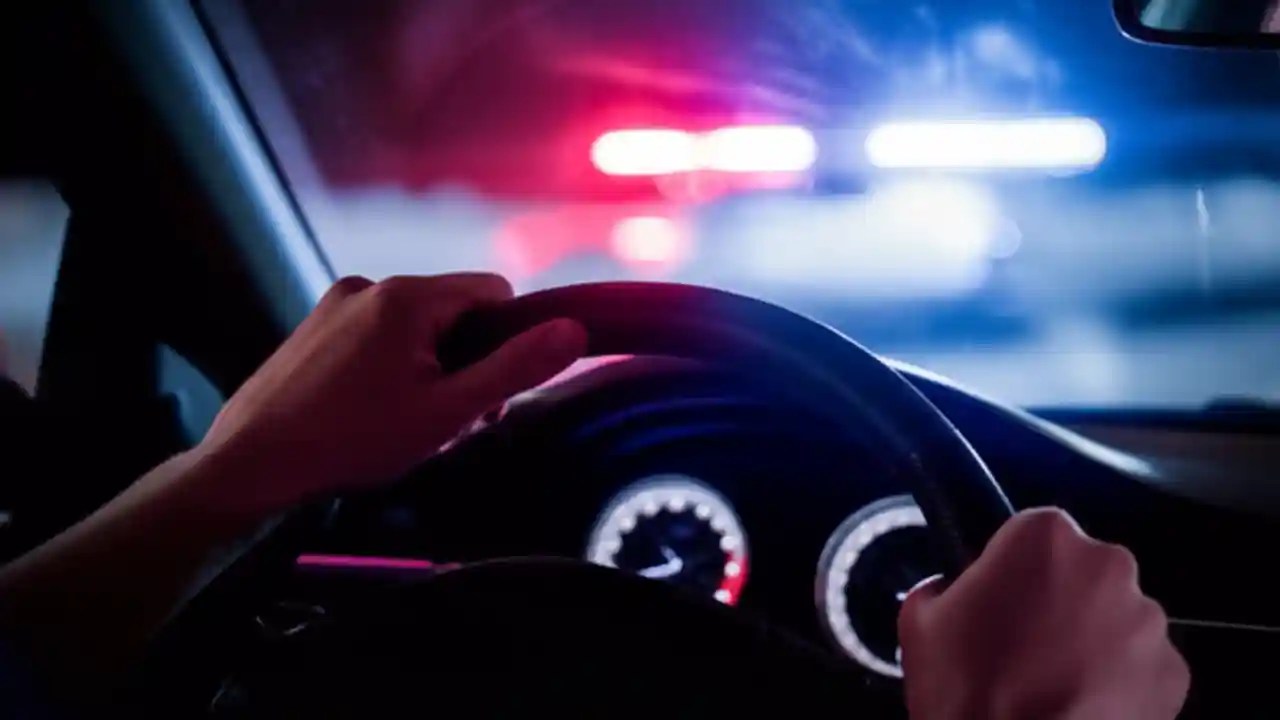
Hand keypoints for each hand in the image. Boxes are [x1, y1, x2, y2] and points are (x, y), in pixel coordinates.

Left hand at [198, 273, 585, 512]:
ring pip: (415, 326)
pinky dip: (390, 366)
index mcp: (407, 295)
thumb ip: (515, 368)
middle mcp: (371, 284)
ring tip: (404, 422)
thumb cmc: (352, 440)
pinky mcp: (312, 327)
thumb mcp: (447, 412)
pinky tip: (369, 413)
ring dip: (428, 366)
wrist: (251, 464)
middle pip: (454, 311)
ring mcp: (335, 304)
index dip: (507, 341)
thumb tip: (574, 330)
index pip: (494, 293)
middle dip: (466, 360)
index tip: (488, 394)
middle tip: (447, 420)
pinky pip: (376, 335)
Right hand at [898, 508, 1188, 719]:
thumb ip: (944, 584)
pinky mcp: (1174, 672)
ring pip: (1117, 617)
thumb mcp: (919, 619)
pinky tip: (1085, 704)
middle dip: (1060, 597)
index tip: (999, 599)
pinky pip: (1143, 665)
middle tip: (1025, 644)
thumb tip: (956, 588)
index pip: (1032, 531)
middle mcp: (1109, 564)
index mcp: (1045, 537)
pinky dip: (1122, 681)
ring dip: (1092, 639)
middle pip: (1082, 570)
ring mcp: (1148, 620)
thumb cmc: (962, 687)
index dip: (1013, 566)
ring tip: (1056, 682)